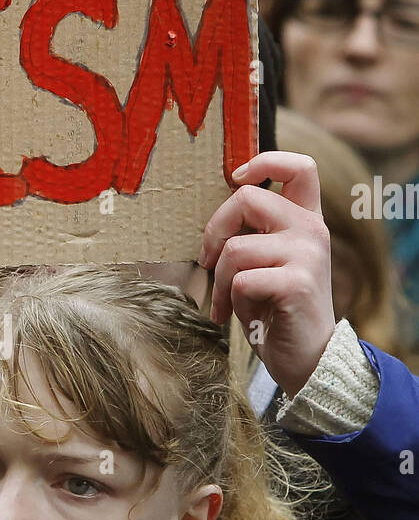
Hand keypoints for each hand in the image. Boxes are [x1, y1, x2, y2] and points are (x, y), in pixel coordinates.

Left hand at [198, 152, 335, 397]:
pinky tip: (244, 315)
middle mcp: (312, 230)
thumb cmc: (276, 310)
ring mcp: (308, 254)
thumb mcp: (265, 264)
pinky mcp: (298, 282)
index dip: (264, 160)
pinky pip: (240, 279)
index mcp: (306, 220)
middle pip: (247, 199)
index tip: (236, 177)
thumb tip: (215, 219)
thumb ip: (253, 234)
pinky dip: (231, 301)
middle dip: (214, 232)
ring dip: (218, 282)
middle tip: (207, 262)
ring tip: (227, 303)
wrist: (307, 359)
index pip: (300, 166)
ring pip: (235, 248)